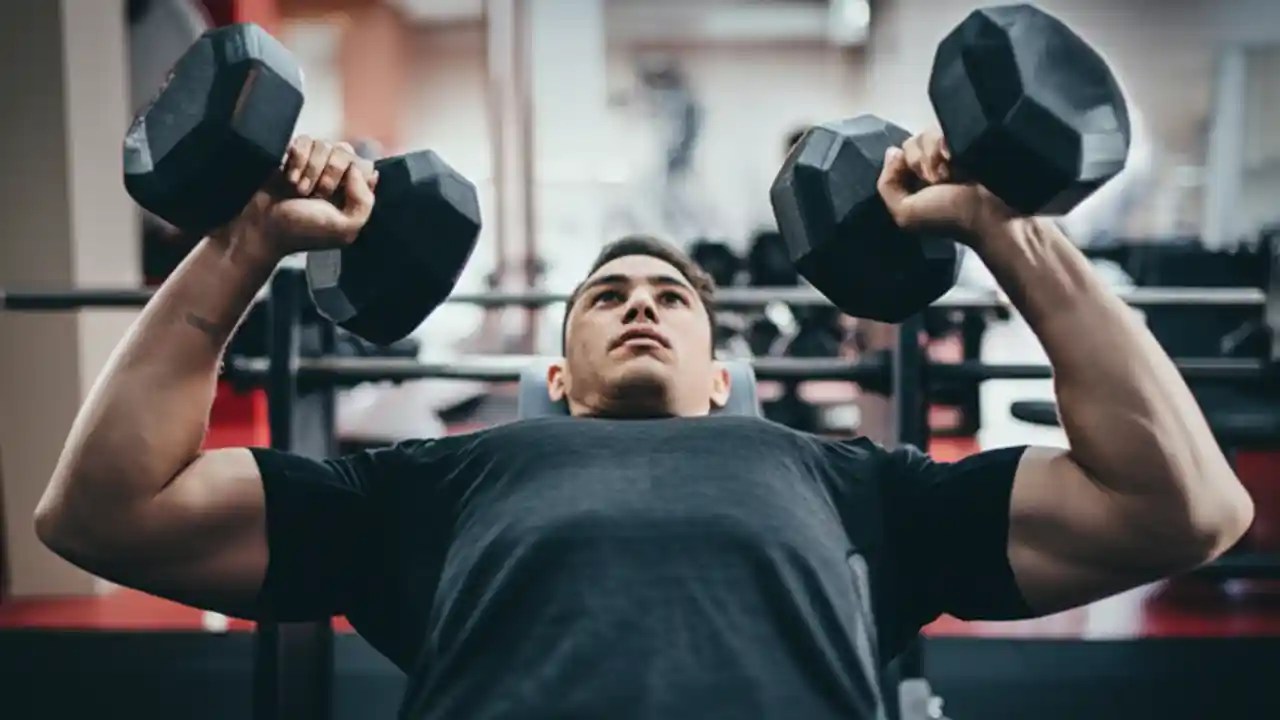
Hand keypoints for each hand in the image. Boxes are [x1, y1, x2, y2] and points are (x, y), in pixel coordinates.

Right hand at [218, 136, 379, 259]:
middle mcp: (336, 174)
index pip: (365, 166)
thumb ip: (364, 202)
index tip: (337, 195)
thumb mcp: (344, 228)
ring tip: (298, 190)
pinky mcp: (293, 154)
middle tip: (315, 196)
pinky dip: (296, 159)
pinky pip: (304, 140)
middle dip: (329, 174)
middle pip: (345, 151)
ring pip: (324, 144)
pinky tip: (288, 178)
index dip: (352, 177)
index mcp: (353, 192)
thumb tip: (357, 168)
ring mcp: (314, 162)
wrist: (262, 226)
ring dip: (310, 170)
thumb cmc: (303, 231)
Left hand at [876, 129, 1013, 242]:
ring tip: (952, 174)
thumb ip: (888, 186)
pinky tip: (959, 160)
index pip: (898, 154)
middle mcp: (932, 163)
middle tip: (938, 181)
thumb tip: (892, 151)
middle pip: (912, 141)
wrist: (993, 216)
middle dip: (920, 161)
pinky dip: (949, 145)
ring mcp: (951, 150)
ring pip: (929, 133)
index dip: (902, 163)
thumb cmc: (949, 216)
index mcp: (915, 180)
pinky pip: (949, 129)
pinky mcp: (968, 140)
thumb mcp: (906, 213)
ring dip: (936, 155)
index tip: (915, 179)